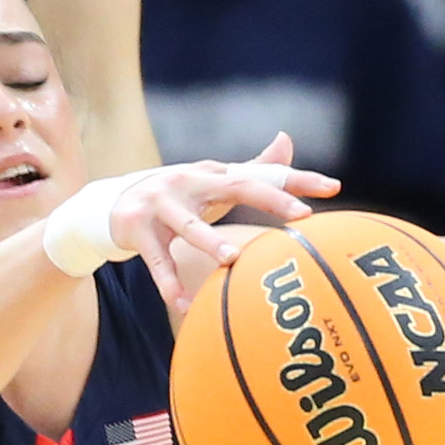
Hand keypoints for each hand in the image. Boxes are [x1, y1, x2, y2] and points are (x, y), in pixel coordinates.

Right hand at [104, 136, 344, 317]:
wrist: (110, 205)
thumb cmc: (176, 196)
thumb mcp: (211, 180)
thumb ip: (251, 166)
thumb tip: (286, 139)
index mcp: (212, 173)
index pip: (261, 173)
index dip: (296, 180)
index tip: (333, 188)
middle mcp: (189, 181)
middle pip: (235, 186)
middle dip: (269, 198)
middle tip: (301, 215)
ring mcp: (160, 204)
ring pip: (189, 226)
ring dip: (210, 242)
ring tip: (233, 259)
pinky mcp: (137, 229)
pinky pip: (157, 260)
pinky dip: (169, 283)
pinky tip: (183, 305)